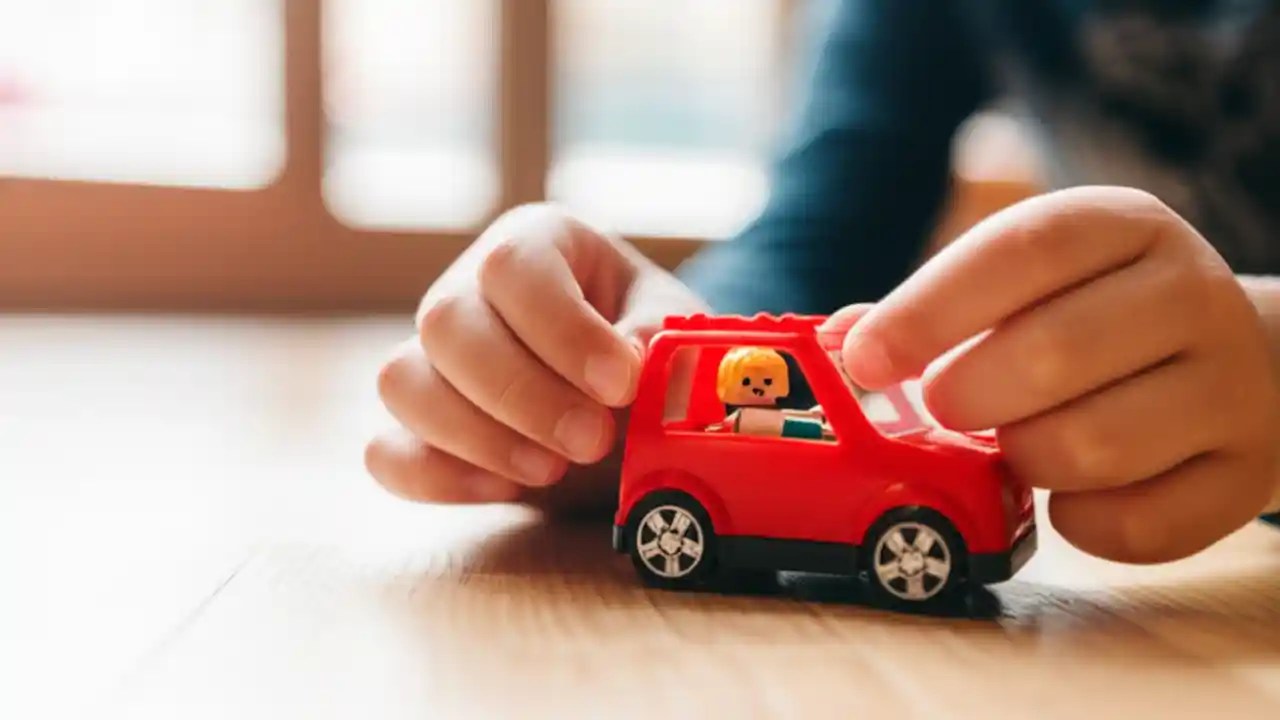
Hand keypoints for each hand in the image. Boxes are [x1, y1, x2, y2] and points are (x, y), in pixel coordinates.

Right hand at [365, 204, 706, 515]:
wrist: (634, 404)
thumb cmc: (648, 350)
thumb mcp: (672, 332)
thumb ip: (659, 340)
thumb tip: (631, 357)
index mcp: (534, 243)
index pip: (513, 265)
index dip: (562, 328)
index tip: (619, 384)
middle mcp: (468, 290)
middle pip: (446, 323)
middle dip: (522, 395)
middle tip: (592, 440)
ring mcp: (432, 359)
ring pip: (403, 384)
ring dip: (479, 437)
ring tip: (554, 468)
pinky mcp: (419, 429)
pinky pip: (388, 453)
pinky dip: (439, 478)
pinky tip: (506, 489)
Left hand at [840, 186, 1279, 562]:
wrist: (1246, 359)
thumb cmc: (1096, 315)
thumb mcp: (1032, 282)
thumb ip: (938, 307)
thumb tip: (840, 340)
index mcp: (1124, 226)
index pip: (1022, 250)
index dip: (928, 310)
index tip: (864, 359)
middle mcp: (1190, 294)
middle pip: (1053, 353)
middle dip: (967, 396)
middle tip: (946, 406)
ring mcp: (1231, 386)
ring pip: (1091, 447)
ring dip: (1023, 460)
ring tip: (1020, 440)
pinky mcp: (1246, 474)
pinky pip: (1138, 527)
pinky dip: (1079, 524)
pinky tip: (1070, 493)